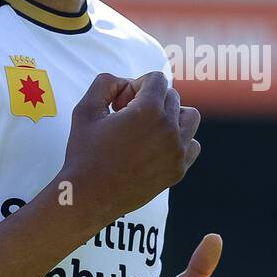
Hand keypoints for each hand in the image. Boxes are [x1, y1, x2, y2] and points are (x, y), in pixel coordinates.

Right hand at [60, 71, 200, 220]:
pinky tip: (158, 146)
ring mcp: (177, 151)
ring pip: (190, 117)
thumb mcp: (85, 110)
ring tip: (149, 128)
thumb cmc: (84, 153)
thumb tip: (123, 81)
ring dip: (172, 116)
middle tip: (129, 117)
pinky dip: (180, 141)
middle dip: (151, 100)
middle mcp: (169, 128)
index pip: (157, 79)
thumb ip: (105, 83)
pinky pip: (192, 145)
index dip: (137, 85)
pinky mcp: (178, 170)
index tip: (122, 103)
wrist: (89, 196)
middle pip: (172, 97)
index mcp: (148, 110)